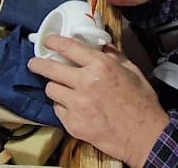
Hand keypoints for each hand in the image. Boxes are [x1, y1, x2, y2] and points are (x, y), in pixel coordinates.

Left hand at [27, 36, 168, 166]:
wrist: (143, 136)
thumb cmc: (141, 103)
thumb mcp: (133, 71)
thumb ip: (114, 57)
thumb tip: (102, 46)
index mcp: (101, 66)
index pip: (68, 48)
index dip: (54, 42)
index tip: (48, 41)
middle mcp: (85, 83)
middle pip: (49, 69)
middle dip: (38, 64)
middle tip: (34, 63)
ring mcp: (76, 105)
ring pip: (50, 90)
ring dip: (55, 87)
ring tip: (62, 88)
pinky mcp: (72, 123)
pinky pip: (57, 109)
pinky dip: (63, 106)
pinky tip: (73, 107)